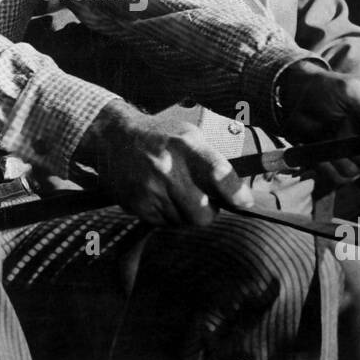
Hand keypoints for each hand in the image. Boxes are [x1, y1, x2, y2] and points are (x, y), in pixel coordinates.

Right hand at [74, 101, 252, 225]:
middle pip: (204, 214)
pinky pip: (165, 224)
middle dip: (208, 211)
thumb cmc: (160, 137)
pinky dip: (166, 214)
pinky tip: (158, 195)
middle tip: (201, 198)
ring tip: (173, 191)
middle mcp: (168, 168)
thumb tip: (240, 194)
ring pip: (184, 222)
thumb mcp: (189, 136)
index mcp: (186, 146)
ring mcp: (151, 189)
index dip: (235, 193)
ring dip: (185, 213)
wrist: (114, 138)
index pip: (218, 175)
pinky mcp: (137, 205)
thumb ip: (213, 162)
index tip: (244, 201)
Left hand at [276, 63, 359, 182]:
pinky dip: (329, 168)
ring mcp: (358, 150)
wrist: (296, 96)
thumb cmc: (327, 87)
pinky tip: (320, 154)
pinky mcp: (339, 161)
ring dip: (343, 156)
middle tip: (346, 128)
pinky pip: (342, 176)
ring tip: (330, 135)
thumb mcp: (353, 93)